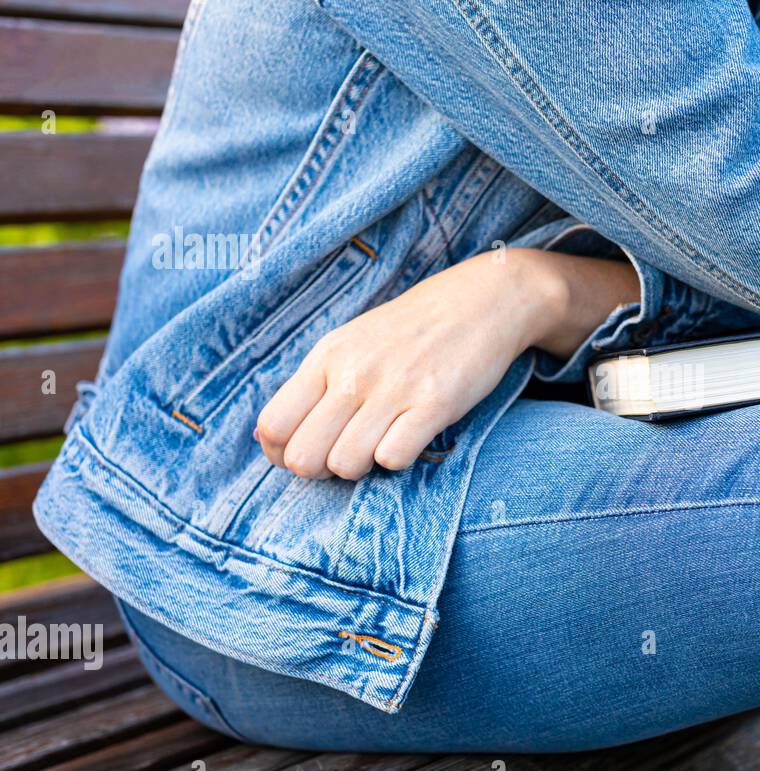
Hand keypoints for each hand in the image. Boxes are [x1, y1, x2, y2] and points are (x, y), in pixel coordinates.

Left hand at [255, 247, 637, 478]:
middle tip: (347, 454)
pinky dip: (398, 461)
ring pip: (345, 464)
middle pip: (303, 457)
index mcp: (326, 357)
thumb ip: (313, 385)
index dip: (282, 454)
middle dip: (321, 470)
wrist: (483, 300)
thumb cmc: (414, 329)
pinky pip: (393, 458)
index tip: (310, 452)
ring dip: (361, 468)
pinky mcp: (434, 403)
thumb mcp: (352, 343)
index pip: (272, 426)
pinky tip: (410, 439)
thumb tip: (265, 436)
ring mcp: (393, 388)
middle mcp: (353, 373)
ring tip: (381, 445)